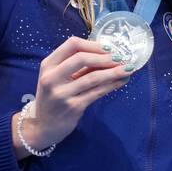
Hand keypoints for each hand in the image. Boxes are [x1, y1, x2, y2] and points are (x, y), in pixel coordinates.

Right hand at [14, 36, 132, 156]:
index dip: (93, 44)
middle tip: (121, 58)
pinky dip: (112, 85)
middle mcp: (52, 78)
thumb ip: (77, 66)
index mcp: (48, 65)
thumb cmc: (53, 97)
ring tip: (128, 68)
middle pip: (81, 58)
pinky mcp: (73, 107)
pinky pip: (97, 92)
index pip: (72, 45)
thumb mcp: (57, 78)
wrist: (43, 126)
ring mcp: (62, 93)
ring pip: (93, 77)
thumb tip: (107, 54)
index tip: (108, 48)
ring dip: (113, 71)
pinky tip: (122, 81)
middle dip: (105, 57)